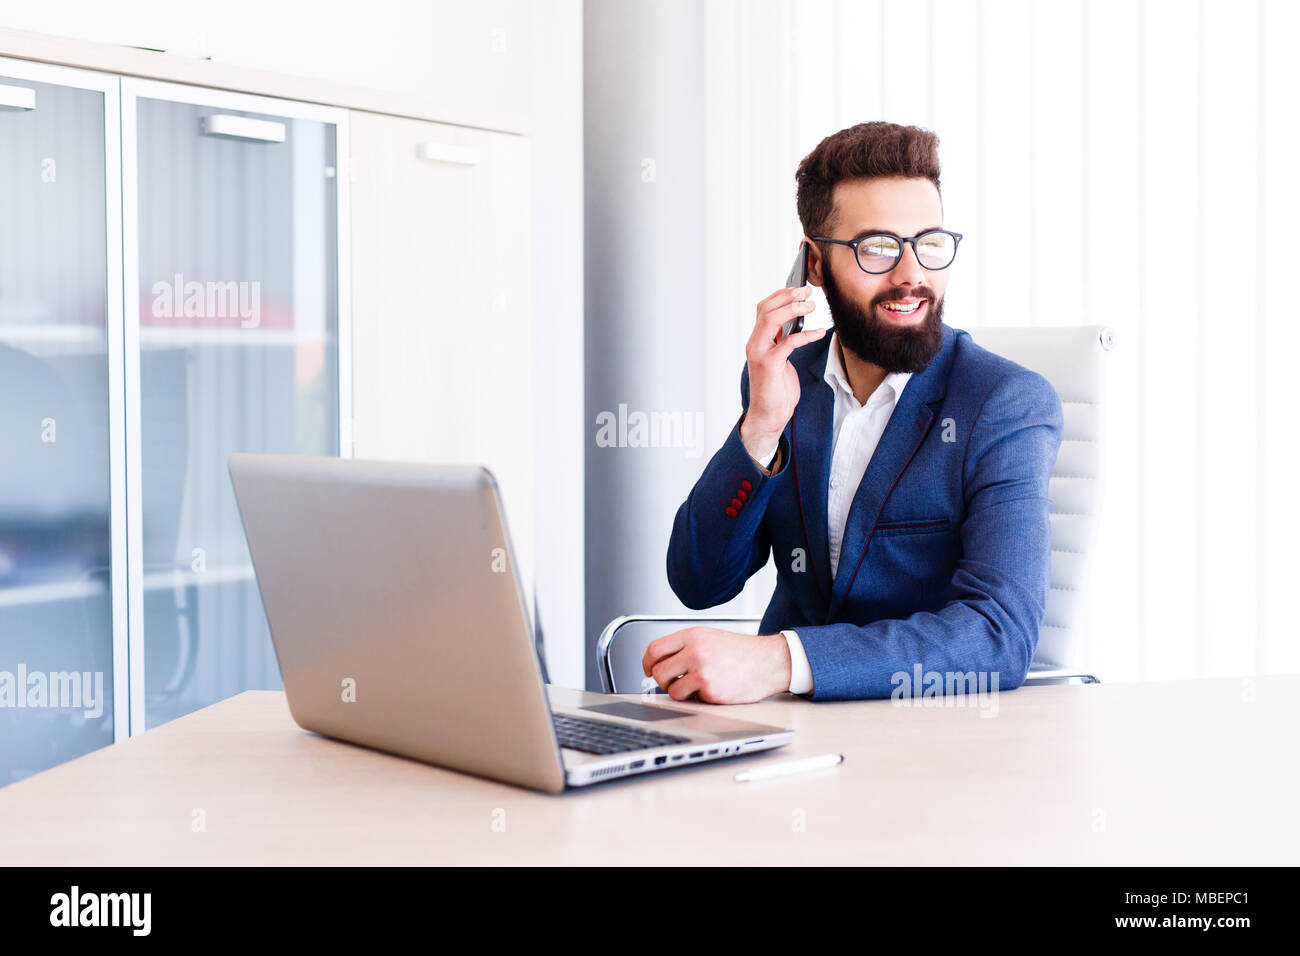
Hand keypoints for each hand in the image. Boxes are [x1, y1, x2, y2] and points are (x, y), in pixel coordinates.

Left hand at [642, 627, 792, 703]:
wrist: (768, 662)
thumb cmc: (740, 652)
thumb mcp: (709, 637)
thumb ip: (684, 646)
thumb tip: (658, 661)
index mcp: (692, 635)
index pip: (654, 649)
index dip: (647, 662)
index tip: (648, 669)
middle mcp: (695, 651)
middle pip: (658, 671)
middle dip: (663, 680)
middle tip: (674, 681)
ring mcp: (702, 671)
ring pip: (671, 689)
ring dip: (679, 691)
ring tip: (695, 685)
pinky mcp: (710, 690)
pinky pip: (689, 699)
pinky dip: (697, 698)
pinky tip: (712, 688)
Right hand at [740, 285, 825, 459]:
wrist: (769, 415)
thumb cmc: (777, 388)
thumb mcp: (780, 359)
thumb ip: (782, 341)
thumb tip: (797, 323)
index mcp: (757, 340)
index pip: (763, 308)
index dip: (781, 294)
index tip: (800, 289)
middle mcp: (754, 343)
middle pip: (765, 308)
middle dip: (787, 296)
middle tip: (808, 292)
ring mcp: (759, 353)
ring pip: (771, 319)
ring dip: (793, 309)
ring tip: (812, 306)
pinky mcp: (769, 365)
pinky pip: (788, 342)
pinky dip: (806, 335)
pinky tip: (820, 333)